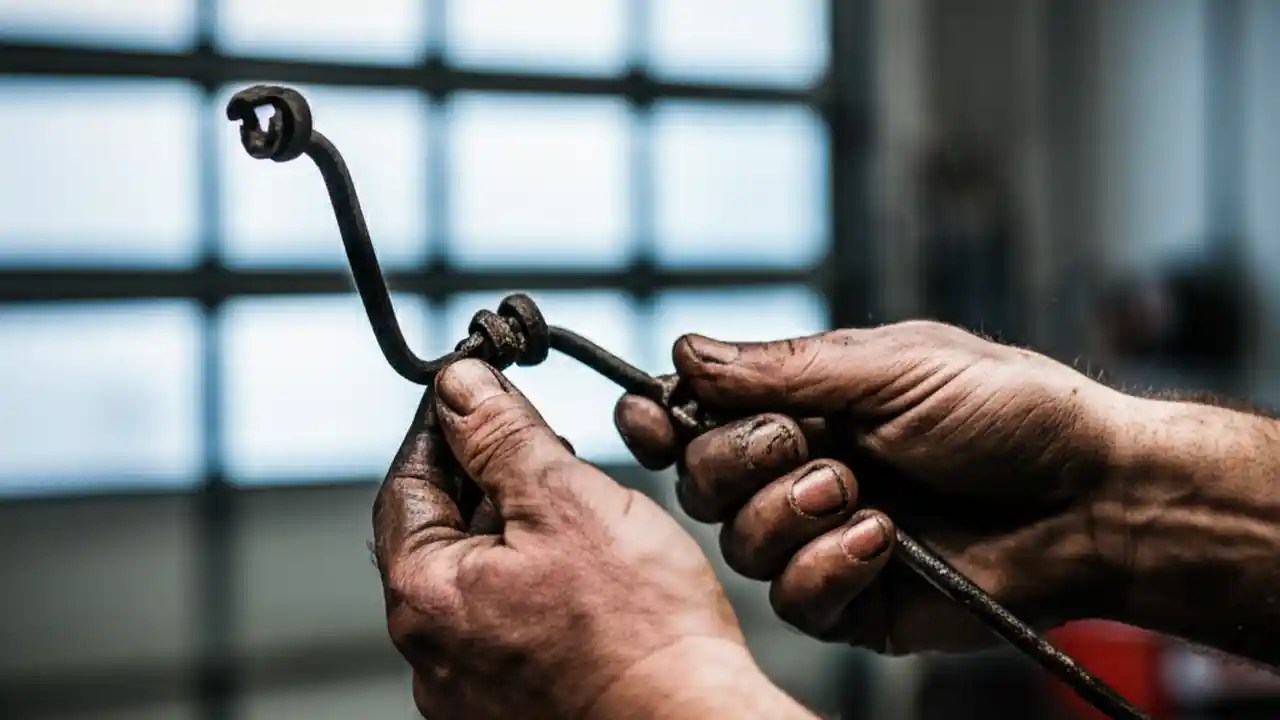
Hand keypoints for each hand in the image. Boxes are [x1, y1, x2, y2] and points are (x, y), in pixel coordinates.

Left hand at [373, 359, 814, 719]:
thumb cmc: (641, 632)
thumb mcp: (568, 501)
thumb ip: (504, 437)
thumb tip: (461, 387)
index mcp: (427, 596)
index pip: (407, 485)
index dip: (443, 427)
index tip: (474, 392)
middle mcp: (433, 654)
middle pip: (442, 533)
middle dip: (486, 477)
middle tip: (536, 438)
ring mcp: (471, 690)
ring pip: (479, 579)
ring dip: (514, 531)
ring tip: (574, 502)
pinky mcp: (514, 708)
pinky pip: (507, 624)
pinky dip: (534, 583)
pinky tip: (584, 570)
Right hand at [614, 320, 1136, 652]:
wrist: (1093, 496)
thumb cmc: (1008, 412)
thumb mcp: (894, 366)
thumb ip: (784, 367)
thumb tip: (684, 350)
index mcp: (808, 407)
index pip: (703, 415)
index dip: (662, 416)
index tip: (646, 415)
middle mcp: (804, 474)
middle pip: (701, 481)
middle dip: (733, 461)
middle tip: (798, 442)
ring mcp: (825, 539)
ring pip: (738, 544)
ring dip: (786, 514)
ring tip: (859, 492)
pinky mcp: (855, 601)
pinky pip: (794, 600)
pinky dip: (826, 568)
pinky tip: (880, 541)